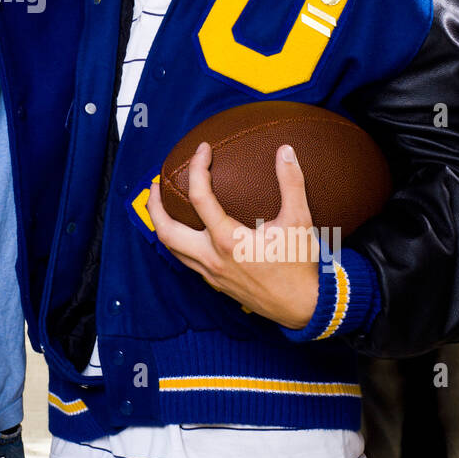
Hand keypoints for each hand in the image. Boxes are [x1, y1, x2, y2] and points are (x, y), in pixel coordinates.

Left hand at [147, 142, 319, 329]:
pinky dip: (176, 241)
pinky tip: (186, 230)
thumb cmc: (300, 266)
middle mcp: (212, 258)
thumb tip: (285, 151)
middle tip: (156, 184)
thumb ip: (291, 183)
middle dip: (154, 205)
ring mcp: (211, 273)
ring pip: (171, 249)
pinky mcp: (215, 282)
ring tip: (162, 205)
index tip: (203, 150)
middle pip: (166, 231)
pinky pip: (185, 260)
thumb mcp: (300, 221)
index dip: (197, 168)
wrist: (304, 307)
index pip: (200, 197)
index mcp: (228, 241)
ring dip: (161, 225)